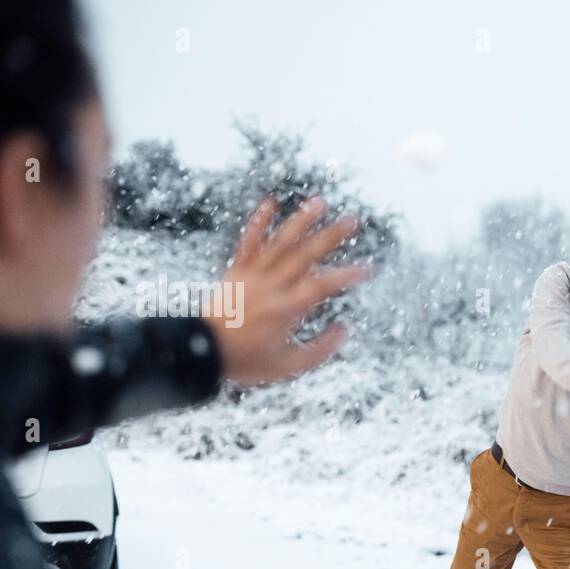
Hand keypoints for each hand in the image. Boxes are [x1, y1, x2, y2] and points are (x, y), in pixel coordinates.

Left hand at [204, 196, 371, 385]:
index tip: (368, 269)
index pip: (323, 286)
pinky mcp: (236, 271)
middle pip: (305, 255)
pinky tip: (270, 202)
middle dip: (331, 236)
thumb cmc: (248, 361)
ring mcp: (252, 275)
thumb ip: (321, 350)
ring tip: (319, 202)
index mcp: (286, 309)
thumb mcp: (290, 365)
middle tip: (352, 220)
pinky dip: (259, 222)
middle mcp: (271, 286)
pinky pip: (248, 242)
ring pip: (280, 242)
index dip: (347, 276)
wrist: (201, 352)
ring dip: (301, 221)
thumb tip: (344, 330)